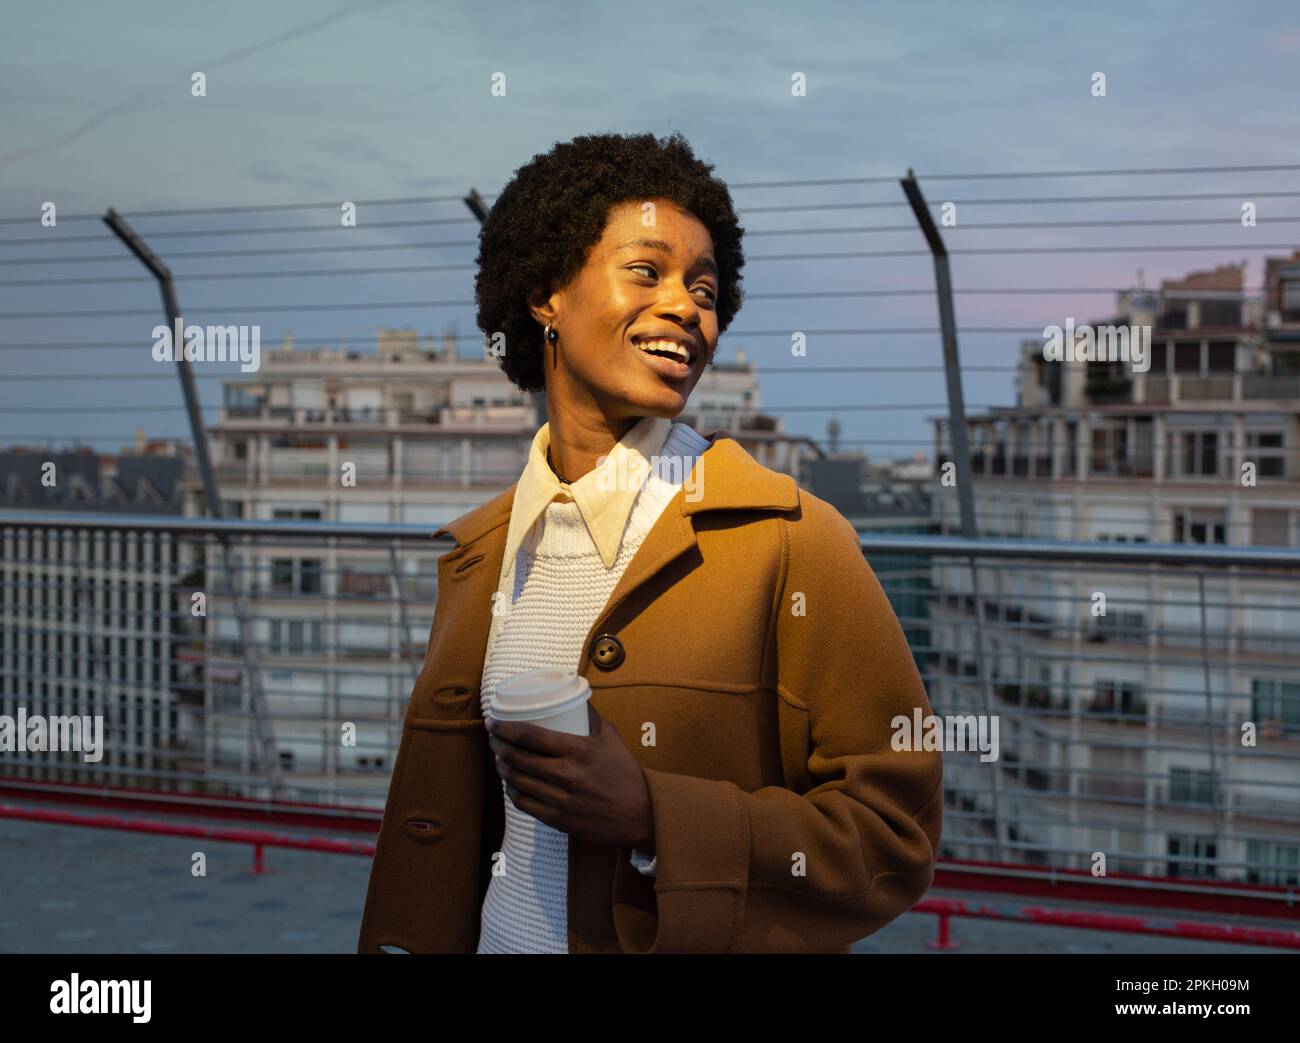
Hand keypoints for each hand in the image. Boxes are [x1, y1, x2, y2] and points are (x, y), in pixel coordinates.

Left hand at [486, 702, 654, 850]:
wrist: (640, 814)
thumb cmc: (625, 773)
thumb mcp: (611, 739)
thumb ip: (592, 717)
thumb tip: (576, 697)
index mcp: (579, 750)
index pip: (531, 736)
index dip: (505, 728)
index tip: (494, 722)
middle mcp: (567, 774)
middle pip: (518, 758)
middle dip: (498, 746)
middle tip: (493, 739)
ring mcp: (560, 799)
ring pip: (517, 781)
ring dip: (502, 768)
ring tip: (499, 759)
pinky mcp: (558, 819)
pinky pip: (524, 804)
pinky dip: (512, 792)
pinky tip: (511, 784)